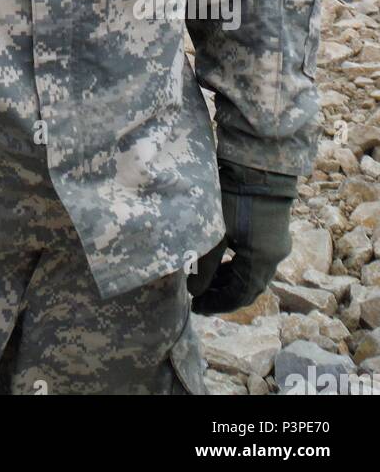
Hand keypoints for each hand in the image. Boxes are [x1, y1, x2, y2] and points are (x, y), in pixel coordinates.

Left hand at [188, 159, 297, 314]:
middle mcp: (275, 256)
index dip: (217, 304)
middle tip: (198, 295)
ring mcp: (277, 243)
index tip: (197, 307)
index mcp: (263, 261)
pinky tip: (220, 260)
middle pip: (249, 287)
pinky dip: (238, 264)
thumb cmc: (234, 197)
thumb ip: (205, 266)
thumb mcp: (215, 233)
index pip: (240, 296)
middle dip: (223, 293)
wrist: (258, 164)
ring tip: (205, 279)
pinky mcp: (274, 230)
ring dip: (230, 279)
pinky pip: (256, 258)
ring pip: (253, 272)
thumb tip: (193, 292)